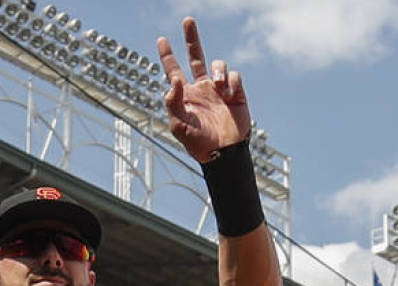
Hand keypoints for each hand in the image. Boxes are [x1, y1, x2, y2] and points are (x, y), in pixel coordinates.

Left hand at [156, 17, 250, 162]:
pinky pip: (234, 76)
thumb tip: (174, 80)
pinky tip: (229, 95)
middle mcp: (201, 88)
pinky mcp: (236, 93)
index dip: (167, 55)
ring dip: (218, 71)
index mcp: (186, 95)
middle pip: (196, 56)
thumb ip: (172, 103)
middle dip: (192, 38)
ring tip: (219, 86)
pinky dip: (231, 81)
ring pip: (218, 64)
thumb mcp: (178, 126)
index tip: (161, 39)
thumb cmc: (198, 143)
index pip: (174, 70)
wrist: (224, 152)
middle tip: (187, 20)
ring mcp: (219, 89)